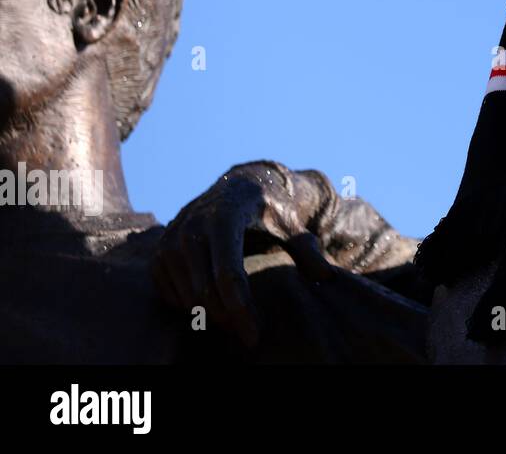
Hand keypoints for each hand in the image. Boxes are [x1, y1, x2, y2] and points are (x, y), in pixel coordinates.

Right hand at [152, 160, 338, 346]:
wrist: (237, 187)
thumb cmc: (269, 211)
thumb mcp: (291, 224)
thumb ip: (307, 249)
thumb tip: (328, 276)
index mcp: (226, 216)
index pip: (228, 273)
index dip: (241, 309)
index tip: (254, 335)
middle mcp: (192, 225)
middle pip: (205, 290)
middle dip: (228, 319)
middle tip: (248, 333)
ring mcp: (171, 239)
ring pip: (186, 296)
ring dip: (209, 317)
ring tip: (235, 322)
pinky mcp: (159, 252)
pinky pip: (168, 293)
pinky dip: (188, 307)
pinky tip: (212, 308)